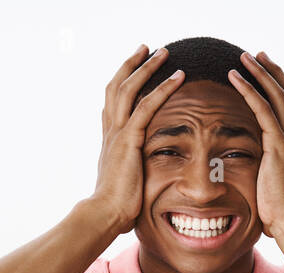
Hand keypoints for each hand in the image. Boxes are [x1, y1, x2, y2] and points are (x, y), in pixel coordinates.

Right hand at [89, 45, 184, 233]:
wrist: (104, 215)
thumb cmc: (116, 208)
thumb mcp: (125, 182)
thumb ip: (131, 171)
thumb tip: (139, 176)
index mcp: (110, 140)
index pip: (113, 103)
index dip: (123, 82)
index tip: (134, 69)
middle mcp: (111, 131)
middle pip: (117, 86)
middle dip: (132, 64)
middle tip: (147, 48)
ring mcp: (118, 134)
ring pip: (129, 88)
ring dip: (147, 67)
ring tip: (163, 52)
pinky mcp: (129, 140)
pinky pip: (147, 106)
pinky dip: (163, 89)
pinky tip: (178, 77)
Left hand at [227, 51, 283, 237]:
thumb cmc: (276, 212)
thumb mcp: (266, 187)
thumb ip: (259, 174)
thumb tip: (248, 179)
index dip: (275, 87)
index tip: (263, 72)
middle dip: (271, 71)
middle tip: (256, 54)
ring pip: (276, 95)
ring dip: (260, 73)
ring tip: (245, 57)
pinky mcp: (277, 144)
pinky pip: (262, 109)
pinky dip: (249, 90)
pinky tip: (235, 77)